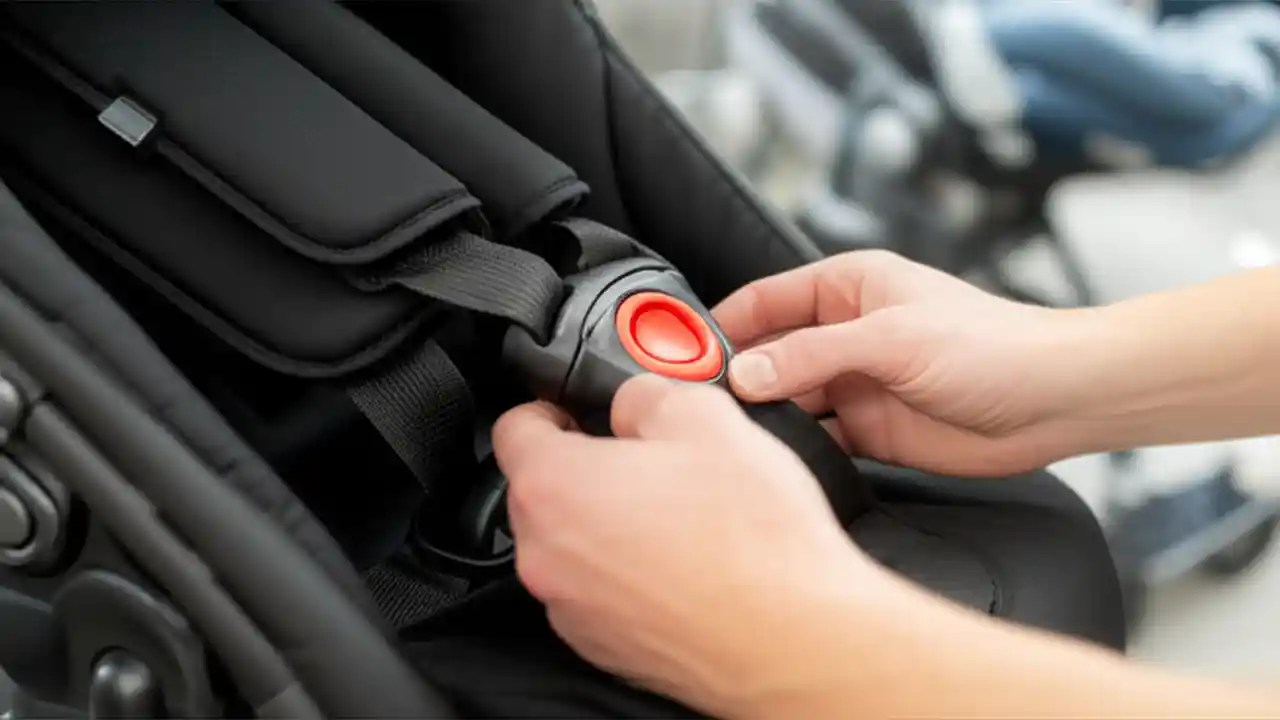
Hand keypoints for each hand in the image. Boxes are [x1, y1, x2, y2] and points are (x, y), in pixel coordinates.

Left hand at [493, 375, 893, 718]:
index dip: (550, 406)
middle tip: (650, 462)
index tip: (577, 410)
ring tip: (679, 516)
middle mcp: (545, 553)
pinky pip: (597, 590)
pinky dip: (626, 571)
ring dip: (608, 523)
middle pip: (542, 489)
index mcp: (554, 486)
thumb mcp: (705, 414)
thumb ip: (644, 392)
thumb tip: (629, 403)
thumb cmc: (752, 540)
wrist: (793, 640)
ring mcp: (569, 606)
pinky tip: (684, 562)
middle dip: (587, 467)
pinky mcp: (601, 645)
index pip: (514, 427)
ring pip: (571, 542)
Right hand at [714, 250, 1094, 475]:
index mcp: (846, 287)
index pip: (762, 300)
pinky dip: (792, 449)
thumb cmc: (991, 345)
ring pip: (786, 399)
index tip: (679, 355)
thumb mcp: (892, 338)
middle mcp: (843, 333)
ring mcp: (854, 383)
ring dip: (761, 416)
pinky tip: (770, 461)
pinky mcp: (868, 430)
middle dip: (734, 377)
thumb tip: (744, 375)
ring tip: (725, 438)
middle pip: (767, 353)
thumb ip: (811, 355)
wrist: (1056, 401)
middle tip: (694, 407)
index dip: (720, 325)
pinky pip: (814, 438)